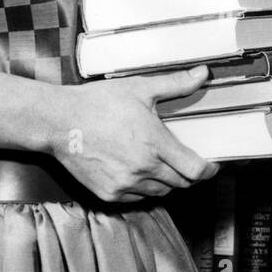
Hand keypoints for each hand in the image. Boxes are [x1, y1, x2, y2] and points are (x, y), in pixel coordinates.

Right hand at [52, 67, 218, 201]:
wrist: (59, 121)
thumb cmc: (98, 102)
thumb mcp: (141, 88)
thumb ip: (176, 84)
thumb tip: (203, 74)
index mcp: (155, 144)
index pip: (195, 170)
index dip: (209, 170)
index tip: (212, 165)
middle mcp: (142, 169)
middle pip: (181, 184)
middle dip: (189, 174)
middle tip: (187, 161)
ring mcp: (125, 185)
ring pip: (160, 192)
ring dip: (167, 181)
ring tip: (162, 163)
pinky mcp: (108, 194)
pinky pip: (137, 198)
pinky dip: (144, 188)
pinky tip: (139, 171)